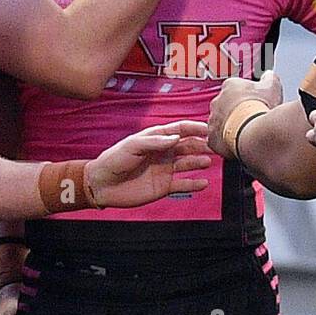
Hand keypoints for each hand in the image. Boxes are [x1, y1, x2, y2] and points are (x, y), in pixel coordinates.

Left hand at [86, 121, 211, 207]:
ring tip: (207, 161)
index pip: (179, 130)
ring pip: (188, 164)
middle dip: (201, 144)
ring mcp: (165, 169)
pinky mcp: (164, 186)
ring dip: (199, 162)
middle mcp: (163, 153)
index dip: (194, 128)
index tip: (207, 129)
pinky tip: (203, 183)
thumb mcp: (133, 145)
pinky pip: (183, 184)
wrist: (102, 185)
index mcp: (156, 138)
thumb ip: (155, 141)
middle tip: (213, 145)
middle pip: (187, 146)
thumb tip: (177, 137)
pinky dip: (194, 184)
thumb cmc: (114, 160)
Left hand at [207, 71, 282, 157]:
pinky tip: (238, 142)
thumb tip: (269, 76)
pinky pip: (217, 139)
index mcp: (230, 86)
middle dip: (236, 111)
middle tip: (250, 117)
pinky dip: (225, 141)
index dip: (246, 96)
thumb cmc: (261, 108)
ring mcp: (213, 120)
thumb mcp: (272, 86)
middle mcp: (217, 101)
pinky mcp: (212, 138)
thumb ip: (269, 78)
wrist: (254, 132)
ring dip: (231, 126)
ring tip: (246, 132)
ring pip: (221, 123)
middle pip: (226, 105)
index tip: (254, 101)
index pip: (235, 88)